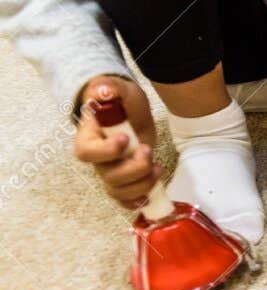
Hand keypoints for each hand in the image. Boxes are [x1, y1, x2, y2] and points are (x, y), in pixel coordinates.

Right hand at [72, 75, 161, 209]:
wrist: (130, 111)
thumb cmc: (119, 101)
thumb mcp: (116, 89)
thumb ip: (108, 88)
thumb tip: (102, 92)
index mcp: (88, 138)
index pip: (86, 153)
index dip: (107, 151)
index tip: (127, 139)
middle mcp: (98, 160)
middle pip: (108, 176)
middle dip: (133, 168)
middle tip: (147, 150)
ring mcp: (111, 172)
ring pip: (119, 191)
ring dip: (142, 184)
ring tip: (157, 167)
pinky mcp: (126, 180)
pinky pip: (125, 200)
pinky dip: (138, 200)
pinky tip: (152, 193)